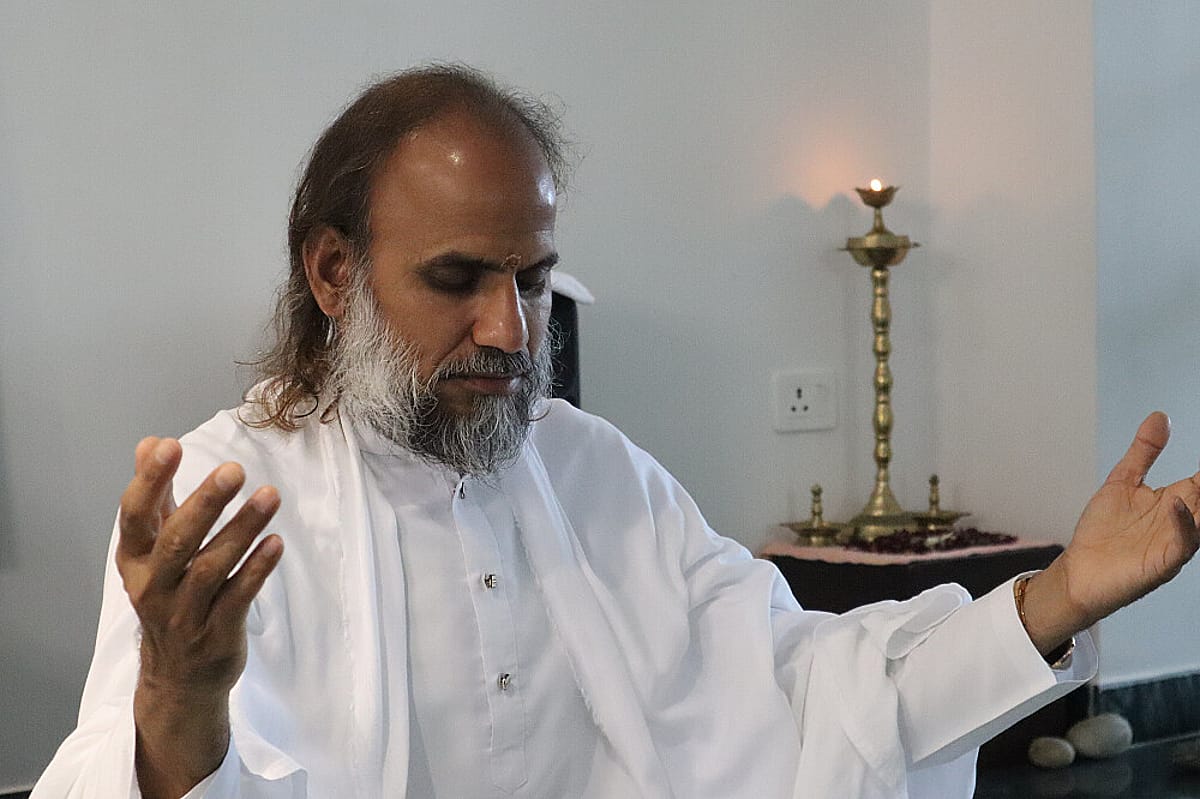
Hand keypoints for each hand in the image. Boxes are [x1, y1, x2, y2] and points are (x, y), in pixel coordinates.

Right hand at [117, 436, 282, 797]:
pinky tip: (276, 541)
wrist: (178, 677)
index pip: (134, 516)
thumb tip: (149, 442)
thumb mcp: (152, 550)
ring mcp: (184, 613)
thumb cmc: (168, 597)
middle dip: (205, 503)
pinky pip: (238, 597)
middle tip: (233, 469)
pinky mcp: (216, 632)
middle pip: (176, 540)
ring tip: (270, 496)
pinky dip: (257, 569)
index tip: (170, 445)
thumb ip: (155, 496)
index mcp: (134, 560)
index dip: (149, 480)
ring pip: (211, 567)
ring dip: (242, 529)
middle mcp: (153, 585)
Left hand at [1022, 412, 1199, 652]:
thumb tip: (1160, 416)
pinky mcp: (1163, 561)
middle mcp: (1183, 520)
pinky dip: (1183, 523)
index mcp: (1177, 500)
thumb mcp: (1122, 481)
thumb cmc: (1103, 531)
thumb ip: (1144, 452)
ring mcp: (1175, 541)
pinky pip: (1183, 542)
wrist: (1080, 572)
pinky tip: (1175, 503)